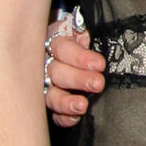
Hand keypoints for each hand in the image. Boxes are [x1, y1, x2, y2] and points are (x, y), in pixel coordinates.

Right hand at [44, 10, 106, 127]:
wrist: (73, 41)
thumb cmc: (81, 35)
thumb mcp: (82, 28)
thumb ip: (86, 33)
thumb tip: (95, 36)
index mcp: (55, 39)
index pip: (64, 48)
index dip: (80, 57)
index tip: (99, 64)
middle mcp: (46, 62)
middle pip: (57, 72)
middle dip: (78, 79)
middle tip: (98, 84)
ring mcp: (45, 83)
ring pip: (50, 94)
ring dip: (66, 102)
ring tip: (82, 106)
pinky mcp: (50, 100)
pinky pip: (52, 111)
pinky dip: (62, 116)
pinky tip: (74, 117)